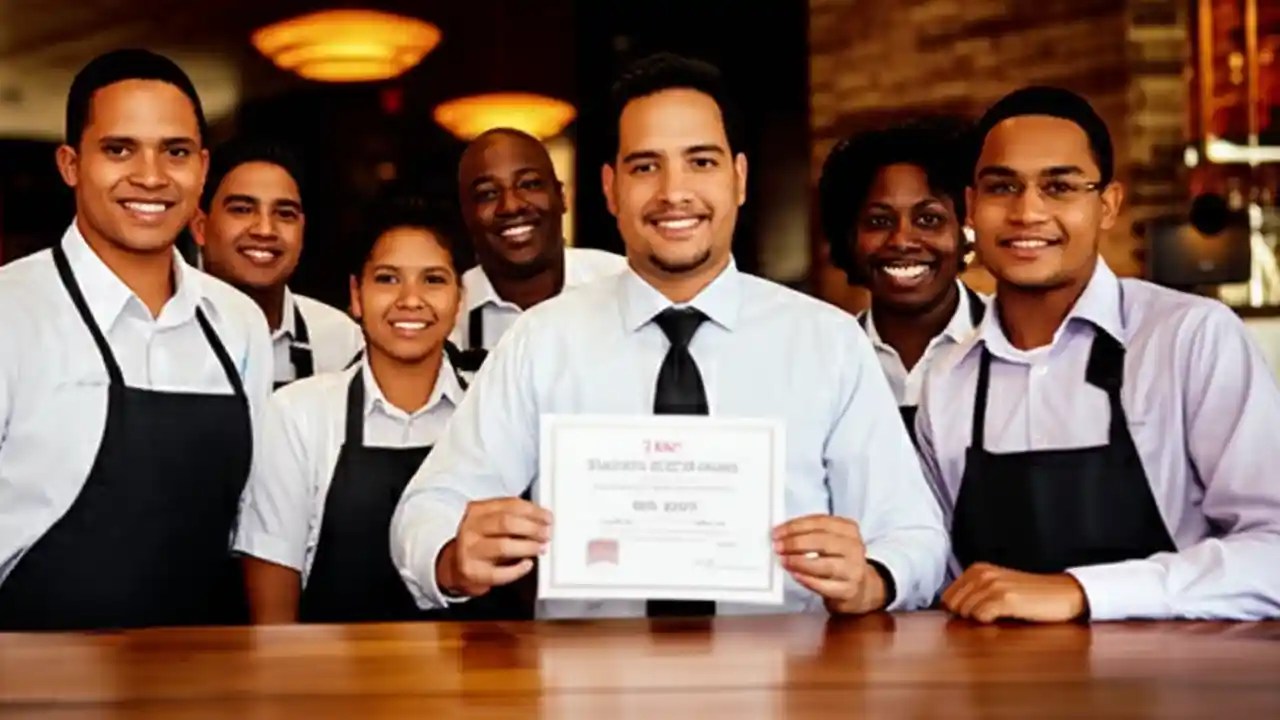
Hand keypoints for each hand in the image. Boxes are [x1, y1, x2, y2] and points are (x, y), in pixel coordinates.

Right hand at [436, 498, 550, 597]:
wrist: (454, 567)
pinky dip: (518, 569)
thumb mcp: (489, 523)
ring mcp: (470, 551)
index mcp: (477, 511)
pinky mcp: (473, 572)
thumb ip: (511, 517)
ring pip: (504, 546)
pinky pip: (500, 572)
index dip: (533, 511)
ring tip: (540, 548)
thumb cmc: (479, 542)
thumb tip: (541, 519)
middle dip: (532, 527)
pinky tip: (527, 565)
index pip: (509, 505)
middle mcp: (471, 529)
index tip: (547, 517)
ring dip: (528, 547)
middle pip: (506, 523)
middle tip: (546, 533)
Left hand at [772, 515, 884, 614]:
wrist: (858, 588)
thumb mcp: (830, 540)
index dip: (795, 526)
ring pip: (825, 565)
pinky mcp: (848, 590)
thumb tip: (781, 535)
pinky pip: (825, 585)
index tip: (777, 532)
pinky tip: (795, 575)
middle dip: (796, 543)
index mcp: (848, 529)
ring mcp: (853, 570)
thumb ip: (809, 534)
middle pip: (823, 541)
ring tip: (784, 561)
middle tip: (778, 547)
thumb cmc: (837, 560)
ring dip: (800, 562)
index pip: (820, 522)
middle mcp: (854, 547)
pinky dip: (807, 580)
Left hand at [942, 562, 1087, 623]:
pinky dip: (988, 622)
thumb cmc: (1031, 595)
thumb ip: (975, 593)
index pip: (947, 596)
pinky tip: (1005, 617)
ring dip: (979, 620)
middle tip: (989, 617)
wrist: (1063, 594)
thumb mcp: (998, 587)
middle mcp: (983, 574)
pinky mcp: (1005, 599)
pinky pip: (981, 616)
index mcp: (978, 569)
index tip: (974, 615)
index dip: (957, 610)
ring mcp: (994, 585)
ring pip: (966, 612)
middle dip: (966, 616)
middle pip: (954, 605)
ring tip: (999, 616)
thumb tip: (949, 609)